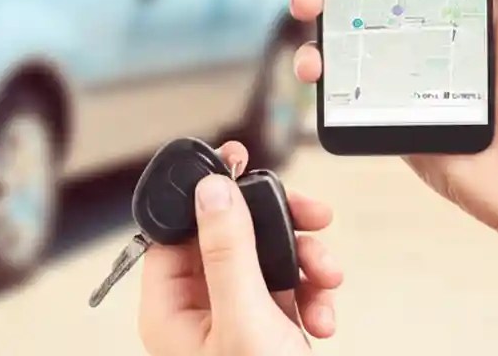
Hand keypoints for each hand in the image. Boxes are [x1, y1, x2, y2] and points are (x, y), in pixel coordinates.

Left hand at [138, 141, 341, 355]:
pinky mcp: (266, 336)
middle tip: (312, 215)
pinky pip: (287, 294)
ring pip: (265, 264)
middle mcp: (197, 315)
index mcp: (169, 311)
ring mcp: (233, 325)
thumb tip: (211, 190)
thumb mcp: (245, 321)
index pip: (175, 231)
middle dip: (276, 228)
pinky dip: (312, 296)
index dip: (207, 194)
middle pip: (228, 239)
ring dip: (303, 263)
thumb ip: (229, 252)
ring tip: (328, 276)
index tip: (237, 162)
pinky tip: (325, 316)